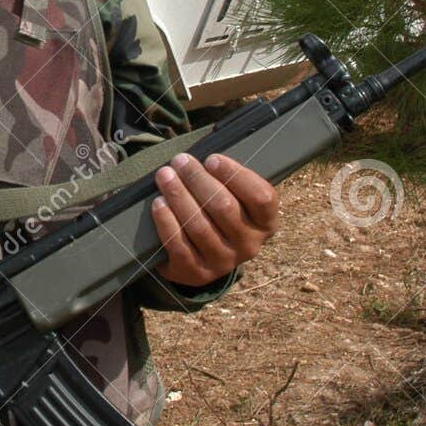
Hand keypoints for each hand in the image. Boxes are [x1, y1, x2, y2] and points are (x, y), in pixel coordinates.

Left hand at [149, 153, 278, 284]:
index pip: (261, 197)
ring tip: (164, 176)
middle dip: (197, 179)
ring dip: (178, 195)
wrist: (203, 256)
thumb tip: (206, 153)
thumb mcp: (236, 198)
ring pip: (198, 225)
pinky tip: (159, 203)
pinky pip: (178, 244)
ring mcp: (223, 262)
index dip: (235, 175)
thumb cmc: (219, 213)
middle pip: (224, 206)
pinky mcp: (196, 272)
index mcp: (266, 223)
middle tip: (180, 161)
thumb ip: (230, 179)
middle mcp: (249, 245)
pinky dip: (167, 221)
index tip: (211, 158)